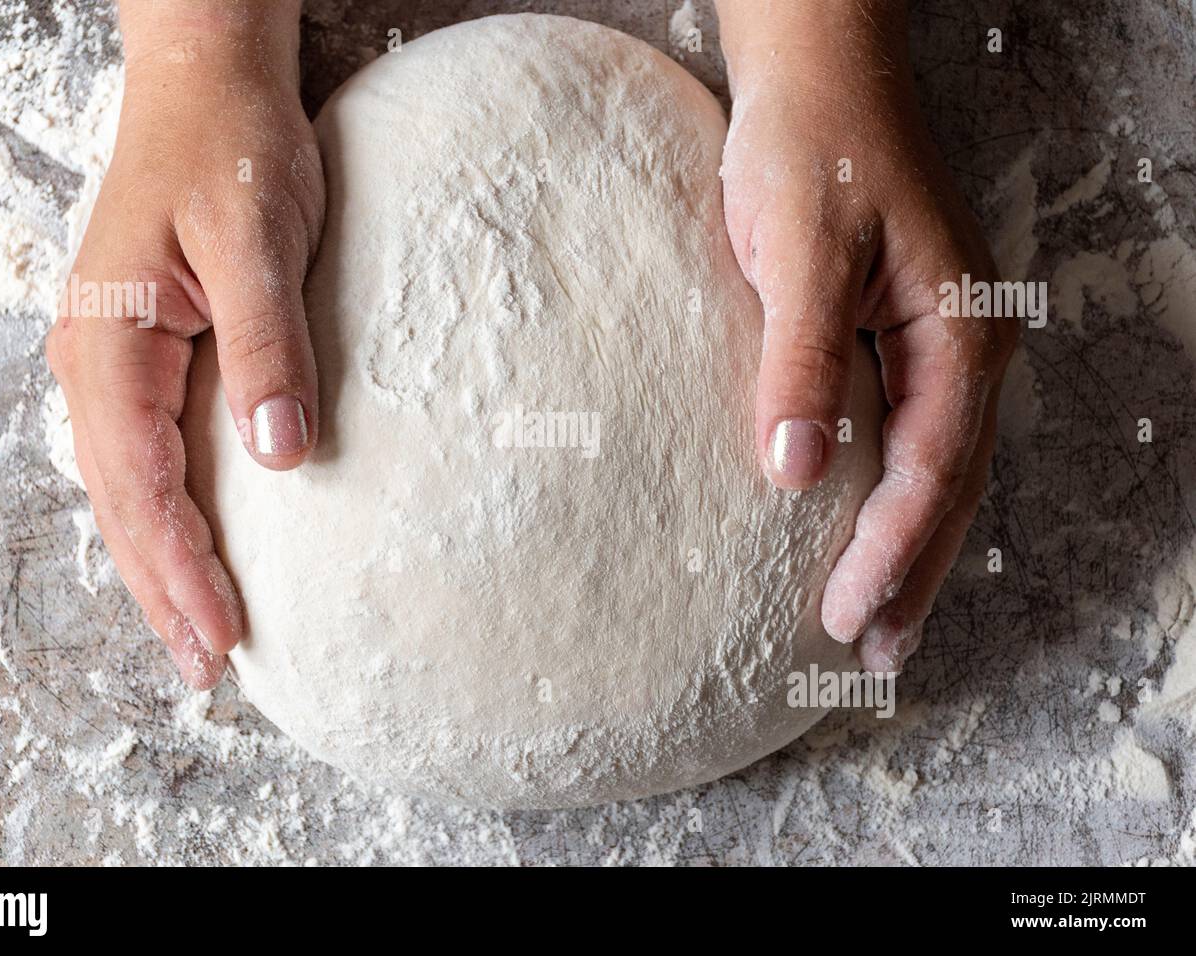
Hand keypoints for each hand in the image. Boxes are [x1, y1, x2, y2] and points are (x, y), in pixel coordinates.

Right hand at [46, 0, 323, 687]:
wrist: (209, 87)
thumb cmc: (230, 148)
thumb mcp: (256, 240)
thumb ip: (266, 344)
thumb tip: (280, 454)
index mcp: (110, 344)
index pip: (141, 484)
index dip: (179, 569)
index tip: (223, 636)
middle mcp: (97, 365)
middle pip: (123, 506)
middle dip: (164, 592)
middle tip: (211, 671)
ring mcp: (116, 364)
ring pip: (131, 491)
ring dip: (162, 568)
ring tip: (200, 638)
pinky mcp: (149, 358)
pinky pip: (151, 458)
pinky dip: (171, 519)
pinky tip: (197, 553)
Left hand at [716, 0, 1016, 672]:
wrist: (819, 77)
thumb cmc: (811, 148)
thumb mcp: (798, 250)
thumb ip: (802, 361)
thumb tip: (794, 473)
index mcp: (958, 330)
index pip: (930, 468)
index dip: (891, 550)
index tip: (846, 616)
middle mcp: (966, 346)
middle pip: (949, 486)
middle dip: (911, 573)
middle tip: (873, 654)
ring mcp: (942, 343)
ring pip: (936, 470)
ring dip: (909, 548)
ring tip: (878, 622)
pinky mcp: (904, 338)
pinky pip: (910, 438)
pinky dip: (893, 499)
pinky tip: (865, 532)